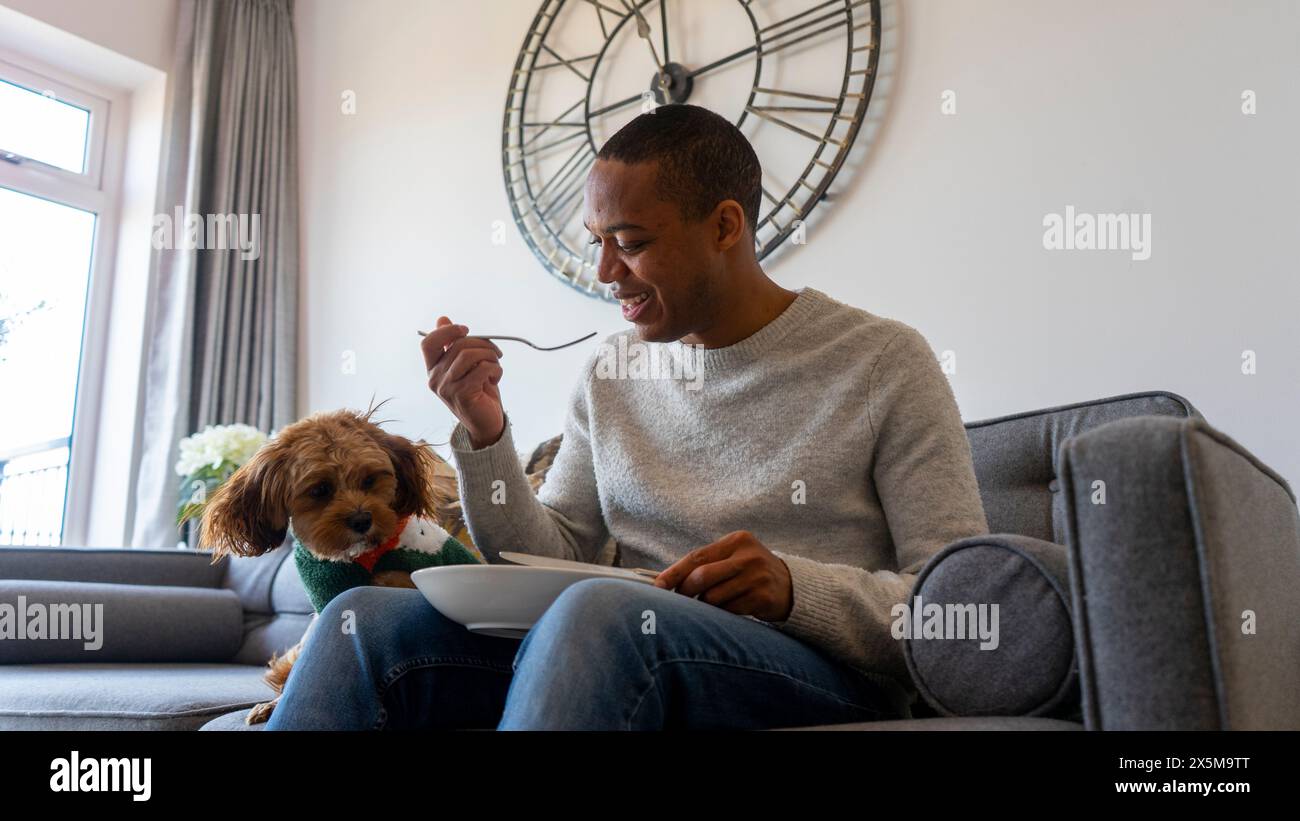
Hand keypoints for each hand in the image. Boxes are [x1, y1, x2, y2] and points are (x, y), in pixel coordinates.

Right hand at [421, 316, 504, 447]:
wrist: (486, 422)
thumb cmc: (478, 391)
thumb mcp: (466, 364)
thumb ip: (453, 344)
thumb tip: (442, 319)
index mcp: (433, 369)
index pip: (429, 342)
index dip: (447, 331)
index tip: (465, 330)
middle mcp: (435, 378)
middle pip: (457, 345)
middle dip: (483, 344)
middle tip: (496, 353)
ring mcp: (447, 387)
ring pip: (470, 355)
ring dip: (490, 356)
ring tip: (495, 366)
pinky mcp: (462, 394)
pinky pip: (482, 369)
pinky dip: (495, 369)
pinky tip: (495, 378)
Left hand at [653, 531, 792, 621]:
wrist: (792, 587)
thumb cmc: (751, 573)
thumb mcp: (734, 558)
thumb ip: (707, 565)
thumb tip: (667, 582)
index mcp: (736, 541)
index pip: (697, 557)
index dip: (674, 573)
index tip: (657, 586)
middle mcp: (747, 556)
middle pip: (702, 577)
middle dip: (686, 592)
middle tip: (681, 601)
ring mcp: (757, 576)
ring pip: (713, 597)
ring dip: (706, 605)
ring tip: (713, 604)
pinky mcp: (763, 597)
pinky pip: (729, 610)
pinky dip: (723, 613)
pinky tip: (731, 609)